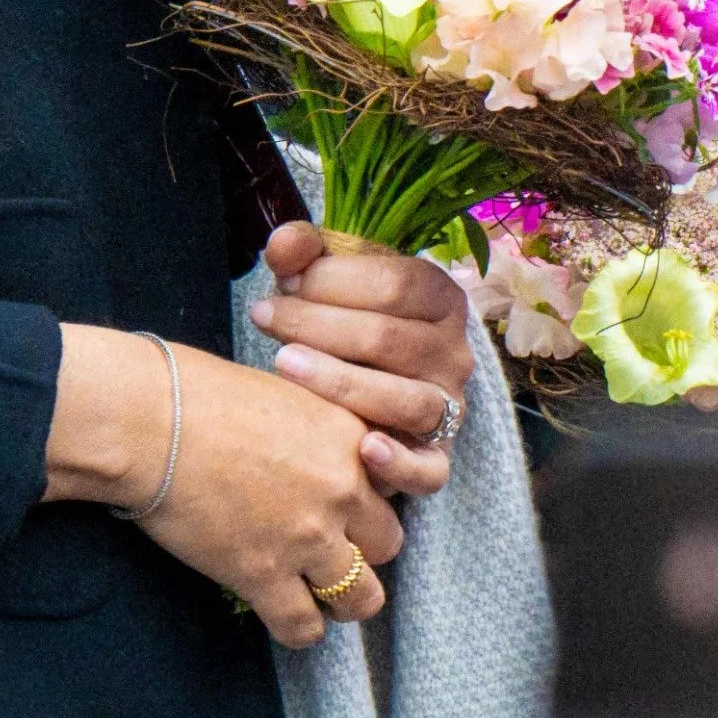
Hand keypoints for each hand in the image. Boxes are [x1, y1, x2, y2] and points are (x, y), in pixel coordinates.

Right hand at [44, 325, 399, 645]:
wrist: (150, 420)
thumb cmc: (202, 392)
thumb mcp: (287, 392)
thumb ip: (320, 429)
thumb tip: (318, 453)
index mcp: (351, 436)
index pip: (401, 482)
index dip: (374, 496)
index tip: (351, 503)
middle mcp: (342, 489)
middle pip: (388, 543)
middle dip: (363, 548)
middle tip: (330, 547)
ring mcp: (307, 537)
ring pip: (361, 597)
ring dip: (342, 599)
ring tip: (316, 592)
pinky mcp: (264, 575)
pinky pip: (305, 627)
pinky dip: (298, 628)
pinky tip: (281, 612)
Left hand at [251, 219, 476, 499]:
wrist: (369, 379)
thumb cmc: (347, 318)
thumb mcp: (333, 276)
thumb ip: (305, 252)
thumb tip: (283, 246)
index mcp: (441, 298)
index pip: (394, 284)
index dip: (332, 280)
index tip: (280, 280)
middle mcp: (455, 352)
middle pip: (388, 339)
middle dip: (317, 325)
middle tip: (263, 317)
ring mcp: (450, 408)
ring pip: (405, 400)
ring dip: (341, 384)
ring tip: (284, 364)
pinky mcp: (438, 458)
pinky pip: (430, 470)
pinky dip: (401, 464)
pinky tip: (364, 450)